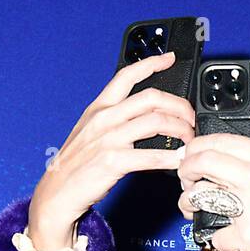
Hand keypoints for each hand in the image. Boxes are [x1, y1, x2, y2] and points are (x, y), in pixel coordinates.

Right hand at [27, 51, 195, 249]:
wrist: (58, 191)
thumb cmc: (77, 164)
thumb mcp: (91, 132)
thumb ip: (114, 120)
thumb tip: (144, 116)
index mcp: (99, 108)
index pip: (126, 75)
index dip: (151, 63)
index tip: (170, 59)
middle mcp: (105, 118)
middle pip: (152, 98)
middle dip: (179, 106)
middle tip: (191, 118)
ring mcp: (109, 138)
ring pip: (157, 123)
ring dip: (181, 130)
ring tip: (190, 140)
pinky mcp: (113, 161)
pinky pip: (152, 156)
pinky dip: (172, 158)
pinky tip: (181, 161)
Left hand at [175, 103, 249, 250]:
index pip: (222, 141)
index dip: (199, 145)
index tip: (194, 152)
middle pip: (204, 163)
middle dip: (186, 167)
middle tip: (185, 174)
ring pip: (202, 196)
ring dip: (189, 201)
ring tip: (192, 204)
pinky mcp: (247, 237)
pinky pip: (217, 233)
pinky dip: (217, 236)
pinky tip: (222, 234)